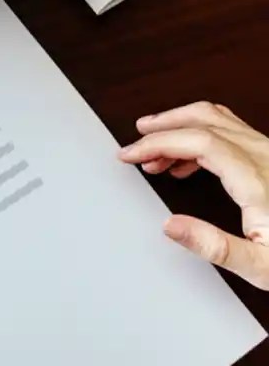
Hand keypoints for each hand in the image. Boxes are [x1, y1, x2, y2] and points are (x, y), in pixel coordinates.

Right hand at [119, 102, 268, 288]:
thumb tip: (171, 226)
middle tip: (135, 141)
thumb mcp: (262, 268)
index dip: (157, 142)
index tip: (130, 154)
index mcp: (257, 178)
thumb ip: (213, 247)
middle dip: (163, 125)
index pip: (197, 139)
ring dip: (180, 128)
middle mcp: (266, 156)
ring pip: (218, 119)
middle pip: (205, 118)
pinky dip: (200, 136)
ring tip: (154, 153)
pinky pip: (230, 131)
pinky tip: (187, 163)